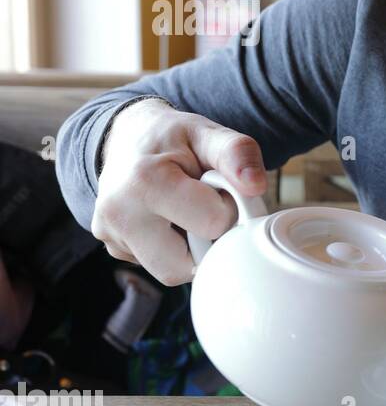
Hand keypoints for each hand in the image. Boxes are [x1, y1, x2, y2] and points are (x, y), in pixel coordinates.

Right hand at [92, 99, 266, 285]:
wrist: (129, 137)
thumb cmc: (173, 137)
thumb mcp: (208, 133)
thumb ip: (237, 153)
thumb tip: (256, 185)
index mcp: (144, 182)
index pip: (212, 224)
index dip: (227, 207)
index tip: (216, 187)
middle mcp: (119, 215)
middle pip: (186, 265)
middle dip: (207, 240)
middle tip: (203, 205)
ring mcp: (111, 236)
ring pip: (172, 272)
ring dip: (190, 249)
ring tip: (184, 211)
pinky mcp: (114, 249)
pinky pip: (157, 266)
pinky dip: (172, 249)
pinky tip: (167, 219)